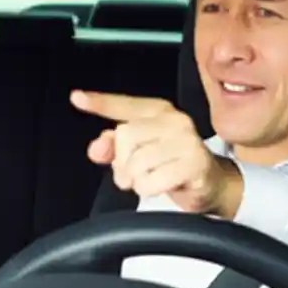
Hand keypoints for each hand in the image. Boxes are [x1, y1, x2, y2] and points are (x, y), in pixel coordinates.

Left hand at [71, 90, 243, 218]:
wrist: (211, 183)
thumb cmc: (171, 164)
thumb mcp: (139, 152)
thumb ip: (112, 147)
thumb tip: (96, 149)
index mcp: (158, 111)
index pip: (124, 105)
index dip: (100, 103)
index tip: (76, 98)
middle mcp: (174, 120)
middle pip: (125, 137)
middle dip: (122, 162)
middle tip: (132, 174)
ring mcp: (187, 141)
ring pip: (137, 162)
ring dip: (137, 180)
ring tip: (151, 179)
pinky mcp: (194, 164)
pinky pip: (151, 181)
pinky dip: (149, 189)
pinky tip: (162, 185)